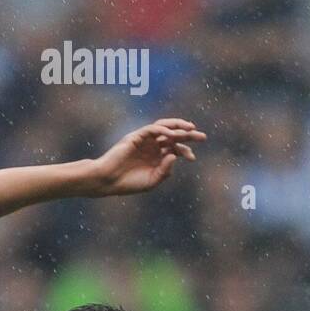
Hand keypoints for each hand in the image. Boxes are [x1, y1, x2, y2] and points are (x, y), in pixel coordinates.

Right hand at [88, 118, 204, 196]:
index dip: (186, 151)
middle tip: (202, 137)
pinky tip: (171, 135)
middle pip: (173, 136)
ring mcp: (144, 140)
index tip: (193, 158)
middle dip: (188, 135)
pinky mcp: (136, 136)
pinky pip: (152, 129)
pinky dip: (163, 130)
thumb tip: (175, 155)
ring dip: (178, 126)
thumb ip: (164, 171)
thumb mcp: (151, 181)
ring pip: (164, 128)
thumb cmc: (127, 184)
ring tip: (190, 129)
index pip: (175, 148)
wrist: (107, 181)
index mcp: (156, 157)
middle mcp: (152, 146)